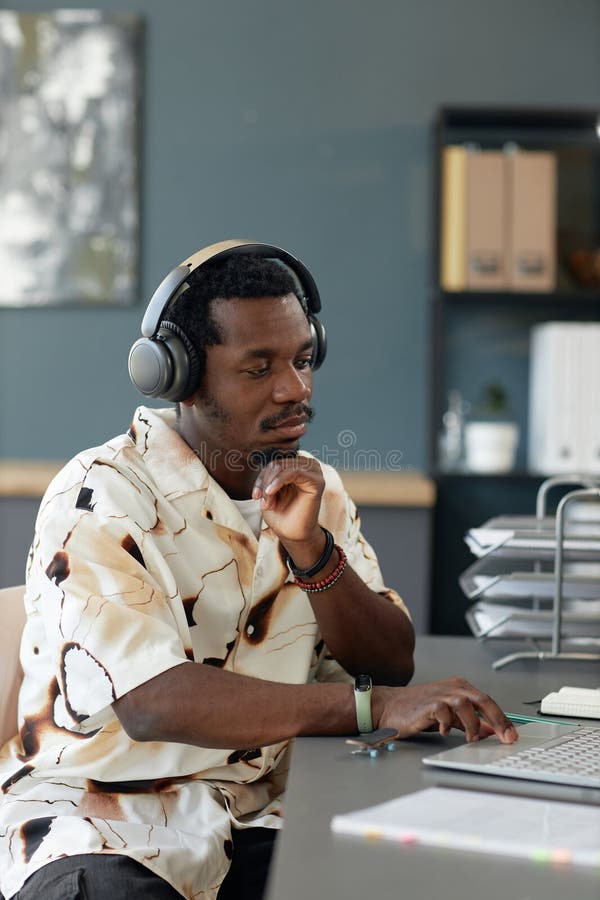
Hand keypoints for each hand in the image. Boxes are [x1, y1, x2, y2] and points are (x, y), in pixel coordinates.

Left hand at [252, 456, 324, 545]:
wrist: (293, 534)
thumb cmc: (282, 513)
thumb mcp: (269, 491)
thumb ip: (268, 476)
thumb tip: (263, 466)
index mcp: (296, 466)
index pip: (274, 463)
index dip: (261, 478)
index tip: (255, 496)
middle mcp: (307, 466)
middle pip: (277, 464)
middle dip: (265, 483)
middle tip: (261, 501)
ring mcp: (313, 472)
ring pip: (282, 467)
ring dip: (270, 485)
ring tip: (268, 503)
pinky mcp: (317, 481)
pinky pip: (293, 472)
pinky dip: (278, 481)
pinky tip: (271, 492)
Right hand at [372, 677, 517, 743]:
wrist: (390, 706)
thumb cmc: (418, 709)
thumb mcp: (449, 715)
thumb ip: (470, 721)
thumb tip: (491, 731)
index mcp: (460, 688)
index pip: (488, 702)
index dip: (502, 719)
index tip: (512, 734)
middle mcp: (454, 688)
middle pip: (483, 701)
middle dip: (498, 720)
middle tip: (506, 737)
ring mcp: (441, 694)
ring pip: (467, 705)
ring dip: (473, 724)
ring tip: (472, 738)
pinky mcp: (429, 704)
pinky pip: (445, 713)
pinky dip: (449, 724)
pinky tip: (445, 731)